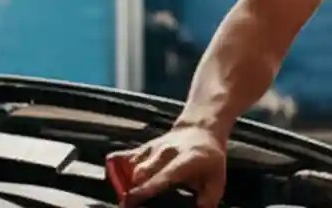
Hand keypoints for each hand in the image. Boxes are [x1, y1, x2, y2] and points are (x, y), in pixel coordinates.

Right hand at [106, 126, 227, 207]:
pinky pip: (123, 156)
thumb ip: (207, 200)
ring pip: (130, 164)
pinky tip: (114, 179)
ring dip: (123, 181)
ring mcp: (152, 148)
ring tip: (122, 194)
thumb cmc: (209, 159)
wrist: (201, 130)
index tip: (130, 202)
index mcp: (185, 161)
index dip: (145, 190)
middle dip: (131, 190)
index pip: (161, 176)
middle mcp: (166, 152)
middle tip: (127, 204)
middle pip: (141, 171)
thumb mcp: (216, 180)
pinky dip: (116, 168)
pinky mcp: (143, 147)